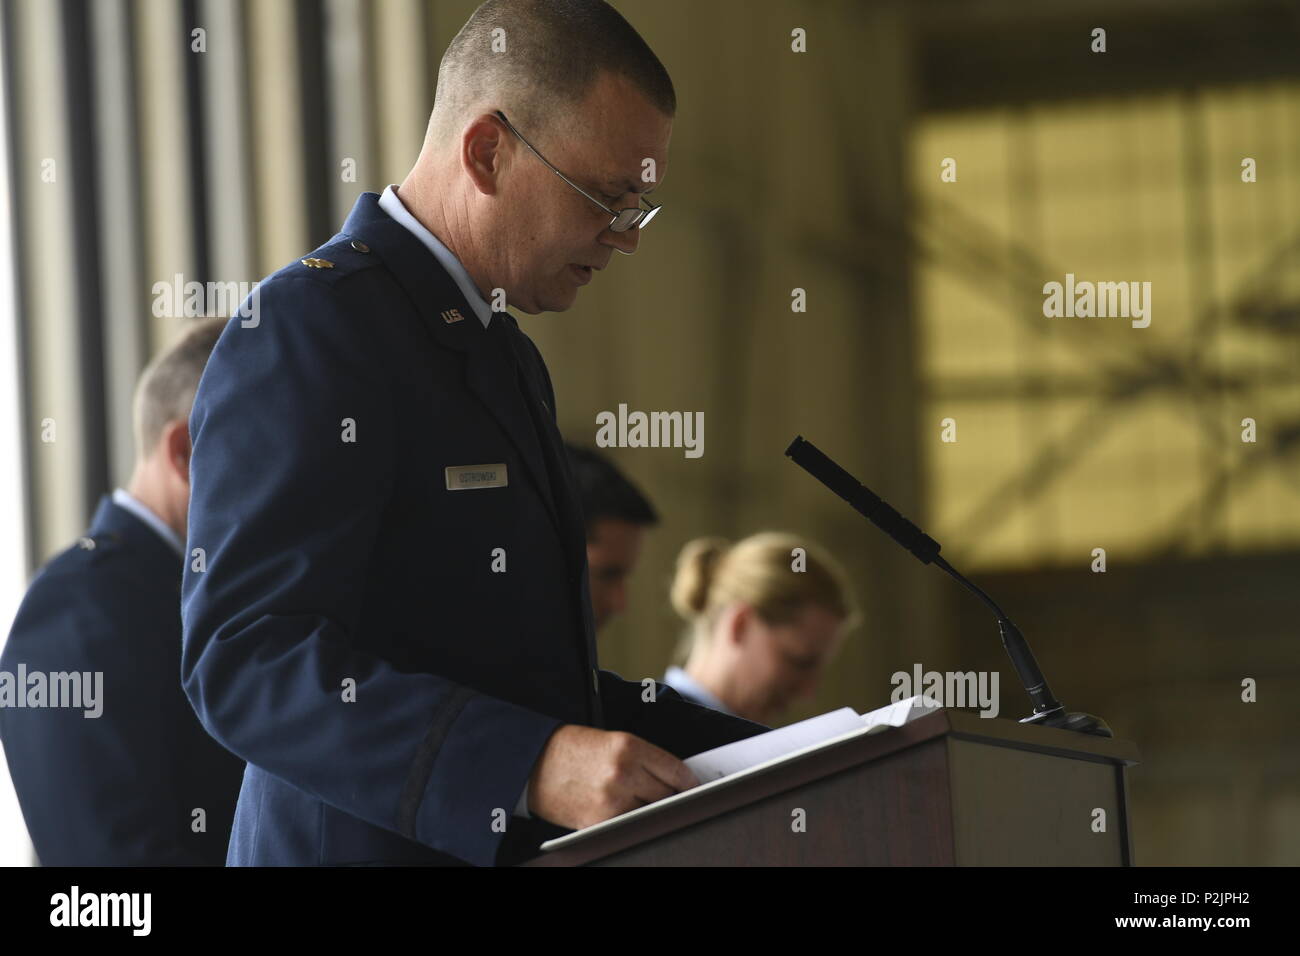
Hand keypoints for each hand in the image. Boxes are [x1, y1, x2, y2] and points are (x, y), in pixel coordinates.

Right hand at [527, 724, 698, 829]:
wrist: (531, 762)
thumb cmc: (572, 748)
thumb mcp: (611, 741)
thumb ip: (643, 758)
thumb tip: (675, 781)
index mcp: (629, 746)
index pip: (676, 770)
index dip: (688, 782)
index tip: (693, 787)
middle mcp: (624, 773)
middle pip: (667, 795)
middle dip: (672, 798)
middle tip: (674, 800)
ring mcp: (611, 801)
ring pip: (650, 813)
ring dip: (652, 811)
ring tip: (650, 807)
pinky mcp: (599, 822)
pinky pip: (628, 825)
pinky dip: (632, 822)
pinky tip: (629, 815)